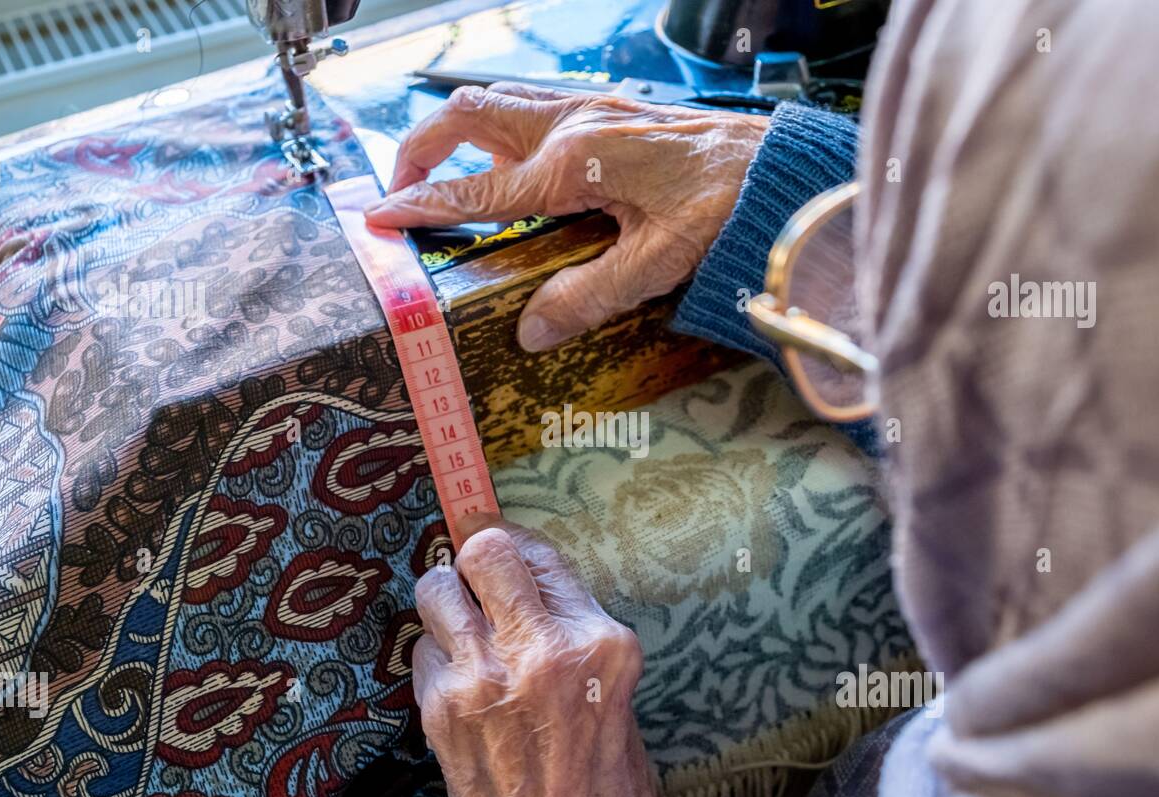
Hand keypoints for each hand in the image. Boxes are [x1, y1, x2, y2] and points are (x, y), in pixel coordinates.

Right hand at [366, 83, 769, 350]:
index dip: (418, 207)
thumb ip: (588, 297)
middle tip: (402, 189)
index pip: (474, 192)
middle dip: (421, 148)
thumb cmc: (730, 207)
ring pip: (498, 101)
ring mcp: (592, 110)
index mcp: (573, 164)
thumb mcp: (658, 264)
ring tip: (444, 174)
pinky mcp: (612, 111)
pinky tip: (516, 165)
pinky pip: (535, 104)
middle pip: (467, 116)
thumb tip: (528, 333)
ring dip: (459, 131)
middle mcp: (572, 125)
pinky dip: (502, 128)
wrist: (782, 170)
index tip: (376, 219)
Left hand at [411, 518, 659, 796]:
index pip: (543, 554)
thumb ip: (577, 630)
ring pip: (438, 587)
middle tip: (478, 569)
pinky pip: (423, 646)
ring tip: (462, 619)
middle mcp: (541, 647)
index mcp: (599, 641)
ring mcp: (485, 673)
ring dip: (447, 596)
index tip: (500, 532)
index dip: (515, 539)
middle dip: (477, 554)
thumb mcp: (616, 690)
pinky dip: (436, 651)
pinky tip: (458, 674)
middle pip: (486, 550)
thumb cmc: (599, 781)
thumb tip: (532, 584)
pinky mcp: (443, 704)